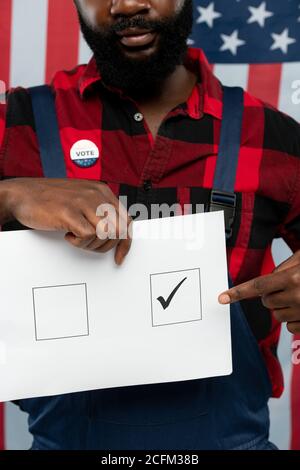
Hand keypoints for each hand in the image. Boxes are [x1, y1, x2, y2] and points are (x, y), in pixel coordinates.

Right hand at [0, 178, 131, 264]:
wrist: (22, 194)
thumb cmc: (50, 199)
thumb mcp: (82, 199)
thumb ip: (100, 211)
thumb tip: (117, 233)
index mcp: (102, 191)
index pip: (126, 221)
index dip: (124, 243)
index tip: (119, 256)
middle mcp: (95, 194)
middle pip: (118, 230)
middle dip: (106, 246)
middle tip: (89, 245)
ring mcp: (83, 202)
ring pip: (105, 234)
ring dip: (91, 244)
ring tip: (77, 239)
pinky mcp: (69, 212)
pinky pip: (88, 236)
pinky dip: (78, 242)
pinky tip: (67, 235)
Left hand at [218, 251, 299, 333]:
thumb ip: (283, 268)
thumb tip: (266, 280)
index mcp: (292, 278)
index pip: (258, 286)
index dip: (238, 292)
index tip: (222, 298)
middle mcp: (296, 296)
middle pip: (266, 301)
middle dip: (272, 295)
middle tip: (290, 287)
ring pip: (276, 315)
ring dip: (283, 308)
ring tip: (299, 297)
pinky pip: (289, 327)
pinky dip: (292, 320)